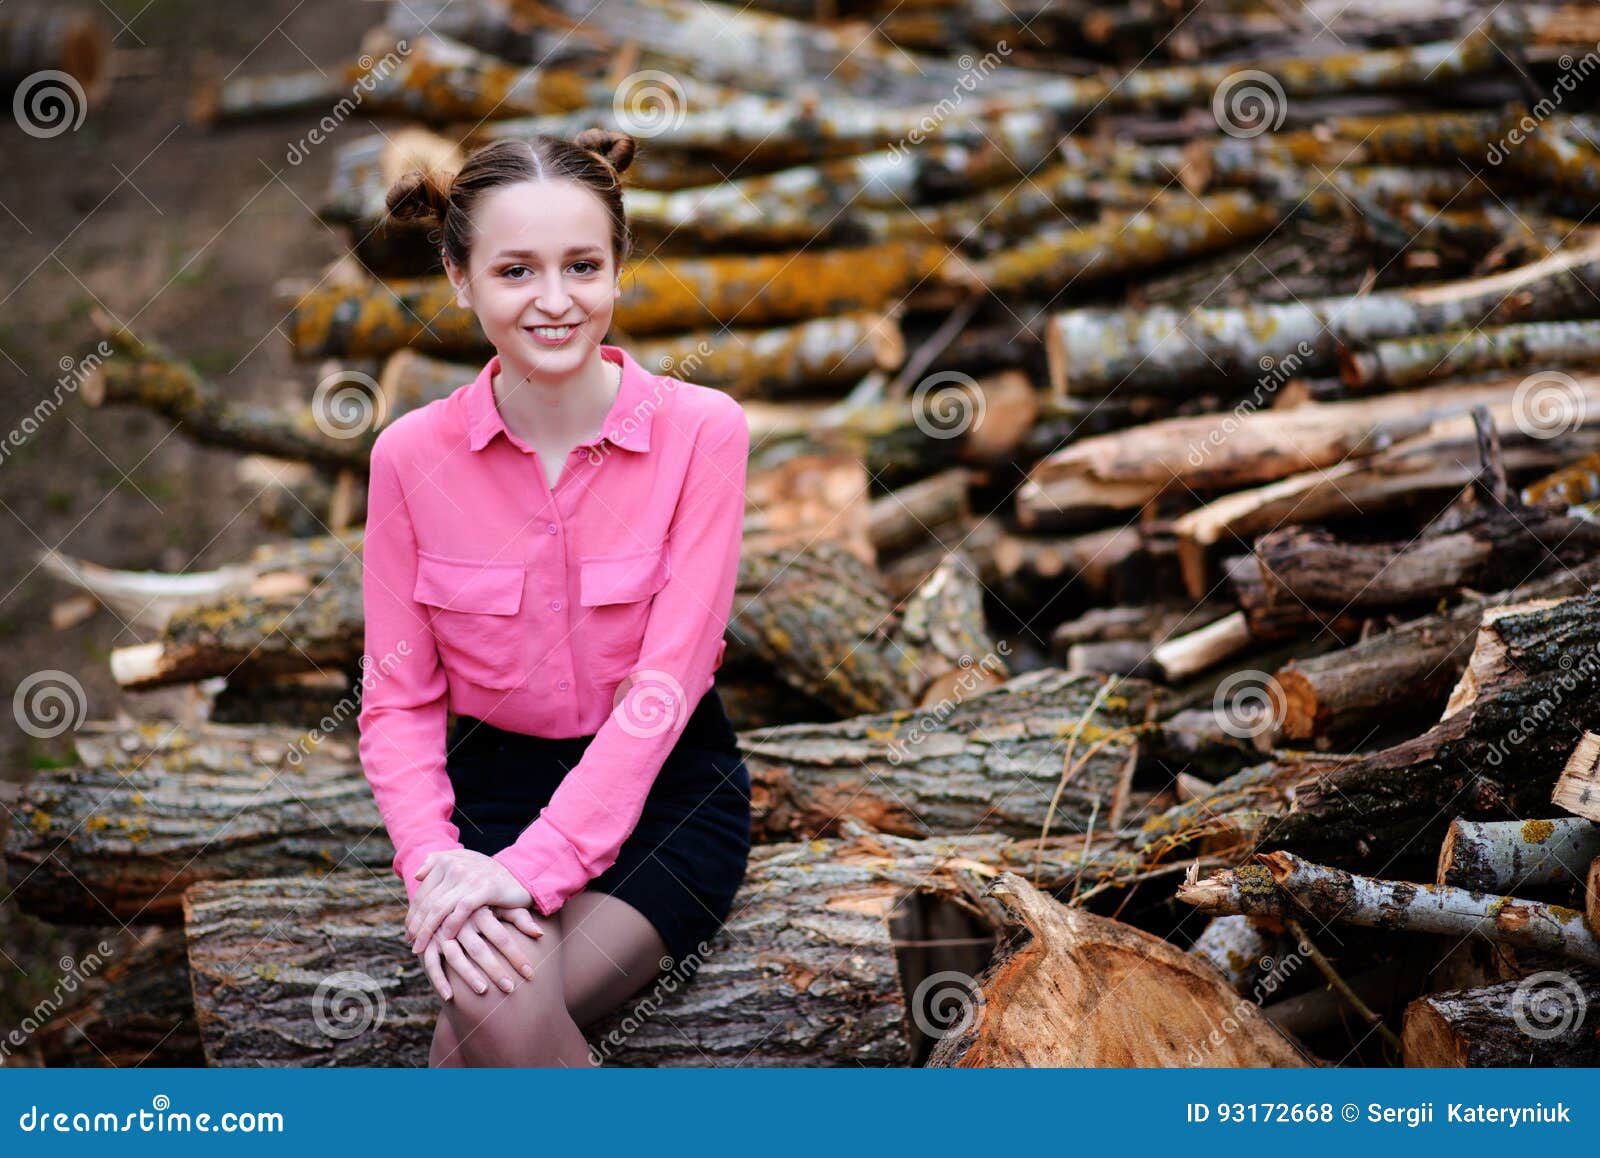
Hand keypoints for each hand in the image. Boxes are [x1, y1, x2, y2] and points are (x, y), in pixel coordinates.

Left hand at [407, 848, 533, 954]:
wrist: (522, 872)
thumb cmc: (490, 872)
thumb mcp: (464, 860)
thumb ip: (439, 862)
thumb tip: (417, 875)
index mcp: (447, 860)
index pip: (423, 892)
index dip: (413, 913)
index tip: (409, 931)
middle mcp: (455, 866)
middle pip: (428, 901)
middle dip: (417, 925)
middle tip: (411, 943)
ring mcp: (470, 877)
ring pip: (440, 907)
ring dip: (428, 930)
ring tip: (420, 946)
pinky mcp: (485, 888)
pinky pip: (461, 909)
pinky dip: (451, 925)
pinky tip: (445, 939)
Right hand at [419, 904, 545, 1002]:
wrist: (450, 880)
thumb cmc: (484, 896)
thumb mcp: (501, 901)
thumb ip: (520, 917)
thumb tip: (540, 933)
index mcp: (480, 909)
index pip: (502, 937)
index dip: (517, 956)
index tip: (531, 974)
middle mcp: (460, 920)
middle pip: (479, 948)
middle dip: (495, 970)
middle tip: (510, 988)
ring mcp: (442, 930)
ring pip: (455, 956)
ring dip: (468, 975)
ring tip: (483, 992)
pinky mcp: (428, 939)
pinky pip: (430, 961)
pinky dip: (438, 979)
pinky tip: (449, 997)